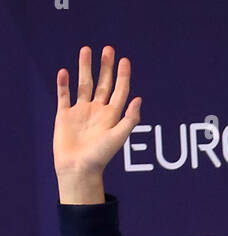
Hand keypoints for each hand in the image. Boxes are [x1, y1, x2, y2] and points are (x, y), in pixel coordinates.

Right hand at [54, 45, 141, 203]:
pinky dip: (64, 84)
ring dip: (85, 68)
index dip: (123, 76)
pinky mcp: (65, 116)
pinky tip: (64, 72)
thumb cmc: (100, 157)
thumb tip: (138, 99)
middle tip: (108, 49)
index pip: (120, 92)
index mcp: (111, 117)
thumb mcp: (118, 138)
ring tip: (86, 50)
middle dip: (105, 67)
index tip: (124, 60)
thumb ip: (129, 119)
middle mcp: (97, 112)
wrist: (78, 169)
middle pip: (103, 84)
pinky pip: (64, 96)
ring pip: (84, 85)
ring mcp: (81, 113)